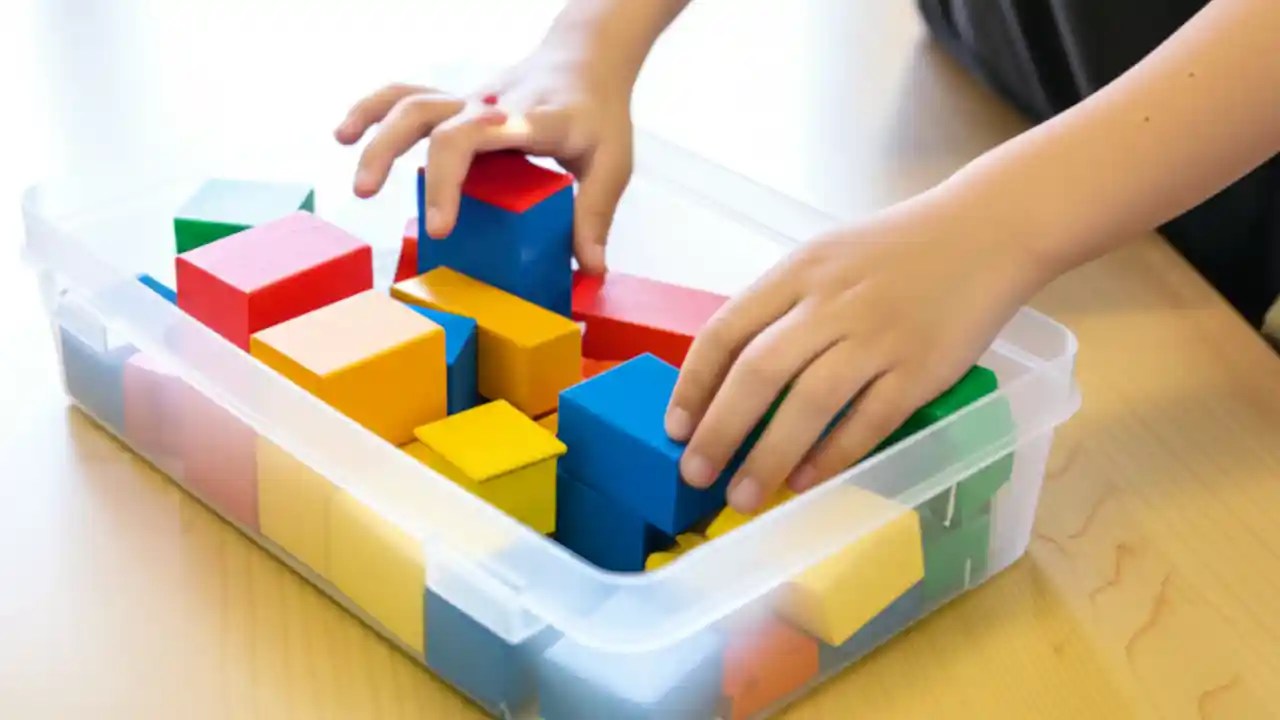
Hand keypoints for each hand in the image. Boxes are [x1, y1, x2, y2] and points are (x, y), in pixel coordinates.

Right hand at [334, 44, 634, 272]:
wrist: (583, 61)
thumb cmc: (599, 117)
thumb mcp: (613, 165)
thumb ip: (596, 215)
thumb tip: (591, 270)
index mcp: (539, 120)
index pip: (502, 131)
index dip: (470, 165)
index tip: (446, 221)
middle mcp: (495, 107)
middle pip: (448, 124)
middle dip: (434, 177)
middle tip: (431, 229)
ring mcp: (469, 101)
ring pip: (414, 104)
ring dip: (381, 140)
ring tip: (361, 188)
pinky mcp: (453, 102)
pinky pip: (404, 96)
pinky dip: (371, 109)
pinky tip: (344, 134)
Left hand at [664, 193, 1049, 513]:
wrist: (986, 232)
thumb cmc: (897, 251)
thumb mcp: (826, 258)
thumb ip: (782, 307)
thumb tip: (732, 374)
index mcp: (798, 272)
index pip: (726, 330)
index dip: (693, 384)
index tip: (675, 428)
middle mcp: (831, 304)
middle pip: (758, 372)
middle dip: (719, 430)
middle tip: (695, 474)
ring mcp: (878, 337)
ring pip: (809, 403)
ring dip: (769, 455)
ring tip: (743, 495)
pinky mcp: (921, 369)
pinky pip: (868, 420)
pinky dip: (833, 454)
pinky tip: (806, 481)